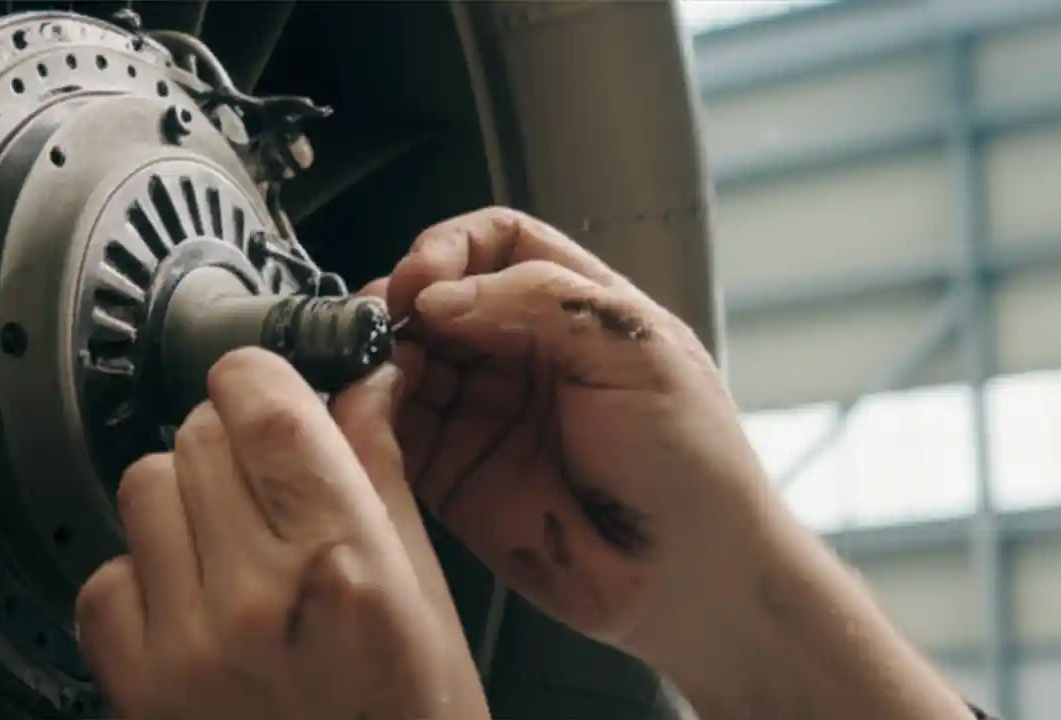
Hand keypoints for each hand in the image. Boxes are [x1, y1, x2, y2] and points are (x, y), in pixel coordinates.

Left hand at [75, 349, 485, 719]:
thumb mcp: (425, 593)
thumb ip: (380, 473)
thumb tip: (363, 385)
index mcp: (344, 565)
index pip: (262, 406)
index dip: (262, 379)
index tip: (270, 388)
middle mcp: (256, 601)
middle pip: (197, 435)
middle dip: (233, 438)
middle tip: (269, 480)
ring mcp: (184, 648)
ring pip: (143, 487)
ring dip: (186, 496)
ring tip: (234, 546)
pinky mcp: (134, 688)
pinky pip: (108, 572)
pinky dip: (146, 570)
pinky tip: (196, 602)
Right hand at [381, 207, 974, 718]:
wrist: (691, 578)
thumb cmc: (690, 462)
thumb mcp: (634, 350)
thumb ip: (539, 302)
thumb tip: (436, 296)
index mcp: (573, 308)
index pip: (495, 244)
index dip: (451, 247)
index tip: (424, 276)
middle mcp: (521, 354)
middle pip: (436, 300)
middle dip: (401, 303)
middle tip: (381, 324)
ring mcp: (484, 413)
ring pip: (404, 362)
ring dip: (380, 359)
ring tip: (376, 370)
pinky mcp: (454, 476)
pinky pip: (392, 433)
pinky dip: (369, 416)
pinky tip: (372, 411)